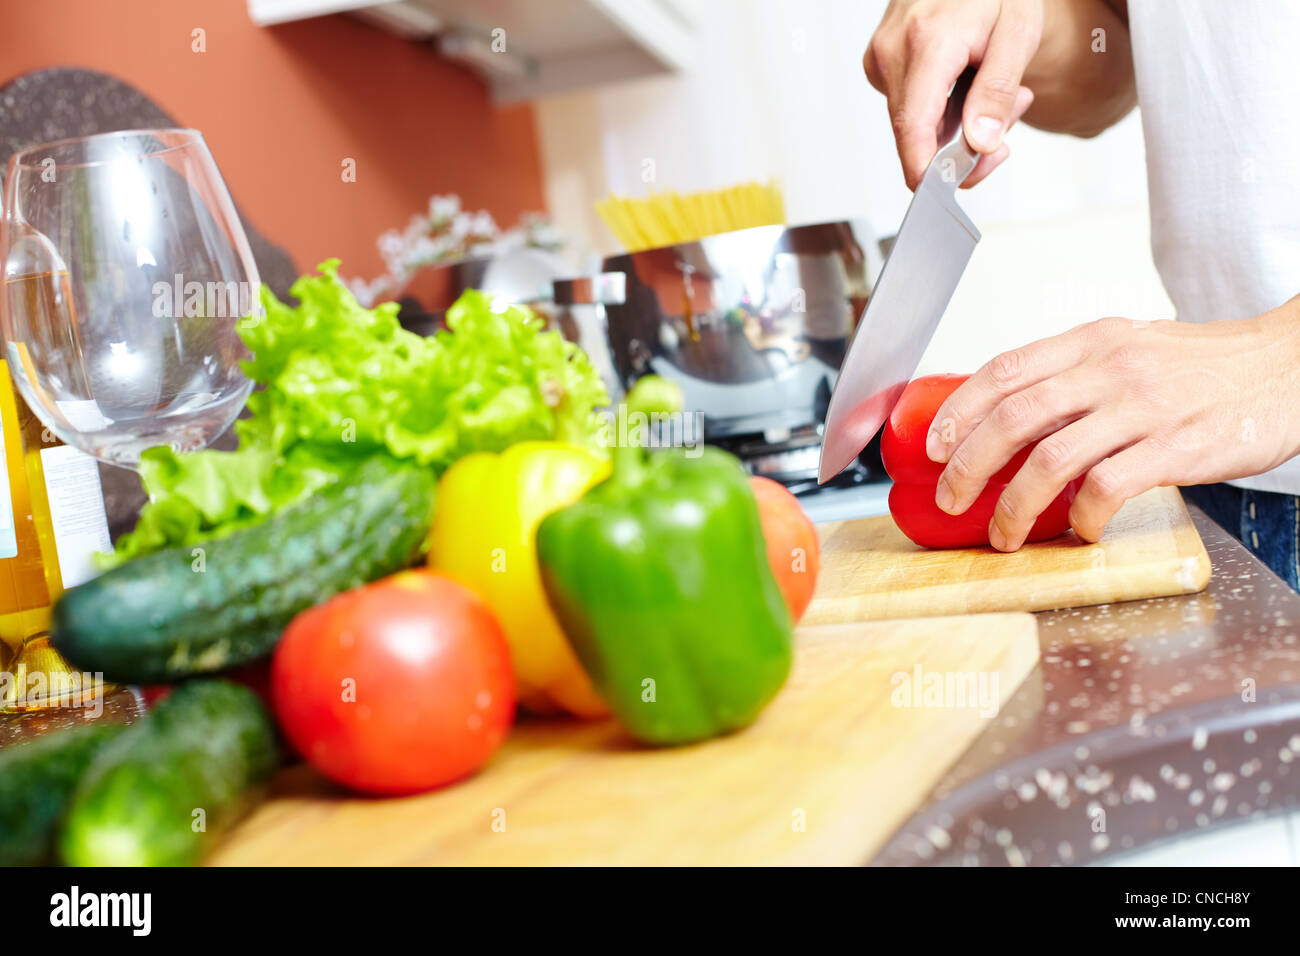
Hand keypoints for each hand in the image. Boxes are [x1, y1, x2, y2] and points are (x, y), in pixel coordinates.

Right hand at [865, 0, 1041, 188]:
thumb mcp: (1017, 32)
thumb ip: (997, 91)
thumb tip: (980, 142)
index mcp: (925, 42)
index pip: (913, 127)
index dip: (926, 170)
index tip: (946, 191)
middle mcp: (892, 52)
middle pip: (915, 133)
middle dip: (962, 141)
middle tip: (1008, 114)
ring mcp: (880, 59)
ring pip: (913, 124)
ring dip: (954, 123)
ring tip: (989, 84)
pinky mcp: (880, 65)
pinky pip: (908, 108)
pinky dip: (939, 108)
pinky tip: (962, 80)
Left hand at [924, 302, 1299, 549]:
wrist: (1288, 368)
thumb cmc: (1204, 368)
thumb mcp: (1132, 349)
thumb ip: (1075, 376)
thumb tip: (1009, 417)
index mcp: (1092, 342)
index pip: (1004, 369)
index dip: (958, 409)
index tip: (932, 445)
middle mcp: (1111, 369)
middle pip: (1013, 417)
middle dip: (967, 465)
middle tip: (950, 499)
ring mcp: (1143, 408)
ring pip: (1050, 460)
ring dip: (1013, 506)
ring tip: (1003, 533)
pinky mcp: (1175, 448)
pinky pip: (1106, 488)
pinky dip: (1081, 518)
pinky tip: (1079, 530)